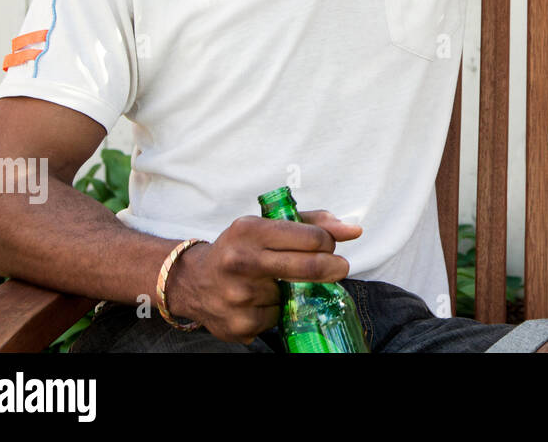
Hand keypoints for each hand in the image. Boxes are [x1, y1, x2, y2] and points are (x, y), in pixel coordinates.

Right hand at [165, 209, 361, 343]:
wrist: (192, 280)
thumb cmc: (242, 246)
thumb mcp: (270, 225)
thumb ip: (313, 223)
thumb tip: (354, 231)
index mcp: (251, 230)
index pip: (311, 237)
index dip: (328, 242)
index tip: (328, 246)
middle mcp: (241, 261)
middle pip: (309, 266)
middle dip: (333, 268)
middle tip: (338, 268)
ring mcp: (239, 295)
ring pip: (294, 295)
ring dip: (295, 291)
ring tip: (275, 282)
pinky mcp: (239, 324)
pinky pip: (278, 318)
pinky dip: (277, 310)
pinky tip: (260, 301)